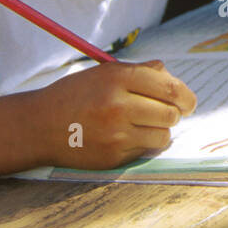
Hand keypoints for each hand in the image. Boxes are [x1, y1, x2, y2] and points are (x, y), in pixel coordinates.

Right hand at [32, 59, 195, 168]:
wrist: (39, 126)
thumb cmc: (76, 96)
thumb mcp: (103, 74)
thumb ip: (139, 71)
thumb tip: (170, 74)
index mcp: (117, 78)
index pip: (168, 87)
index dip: (185, 95)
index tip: (188, 101)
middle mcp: (117, 105)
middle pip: (170, 113)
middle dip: (176, 113)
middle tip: (170, 113)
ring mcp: (115, 133)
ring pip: (163, 135)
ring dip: (162, 130)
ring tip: (148, 124)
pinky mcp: (113, 156)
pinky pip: (146, 150)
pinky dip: (146, 143)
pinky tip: (131, 136)